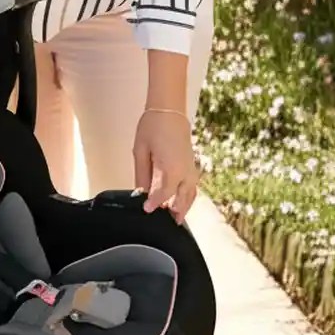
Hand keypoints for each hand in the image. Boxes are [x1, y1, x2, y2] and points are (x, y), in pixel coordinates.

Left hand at [133, 109, 198, 223]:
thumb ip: (142, 174)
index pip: (162, 194)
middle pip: (182, 199)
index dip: (154, 204)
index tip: (147, 210)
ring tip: (178, 219)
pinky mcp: (191, 163)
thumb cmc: (153, 126)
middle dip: (175, 212)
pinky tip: (182, 201)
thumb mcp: (141, 151)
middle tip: (169, 224)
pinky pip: (193, 185)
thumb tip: (141, 191)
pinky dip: (189, 196)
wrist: (169, 110)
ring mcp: (190, 167)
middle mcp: (184, 171)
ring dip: (185, 206)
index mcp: (171, 168)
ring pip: (191, 193)